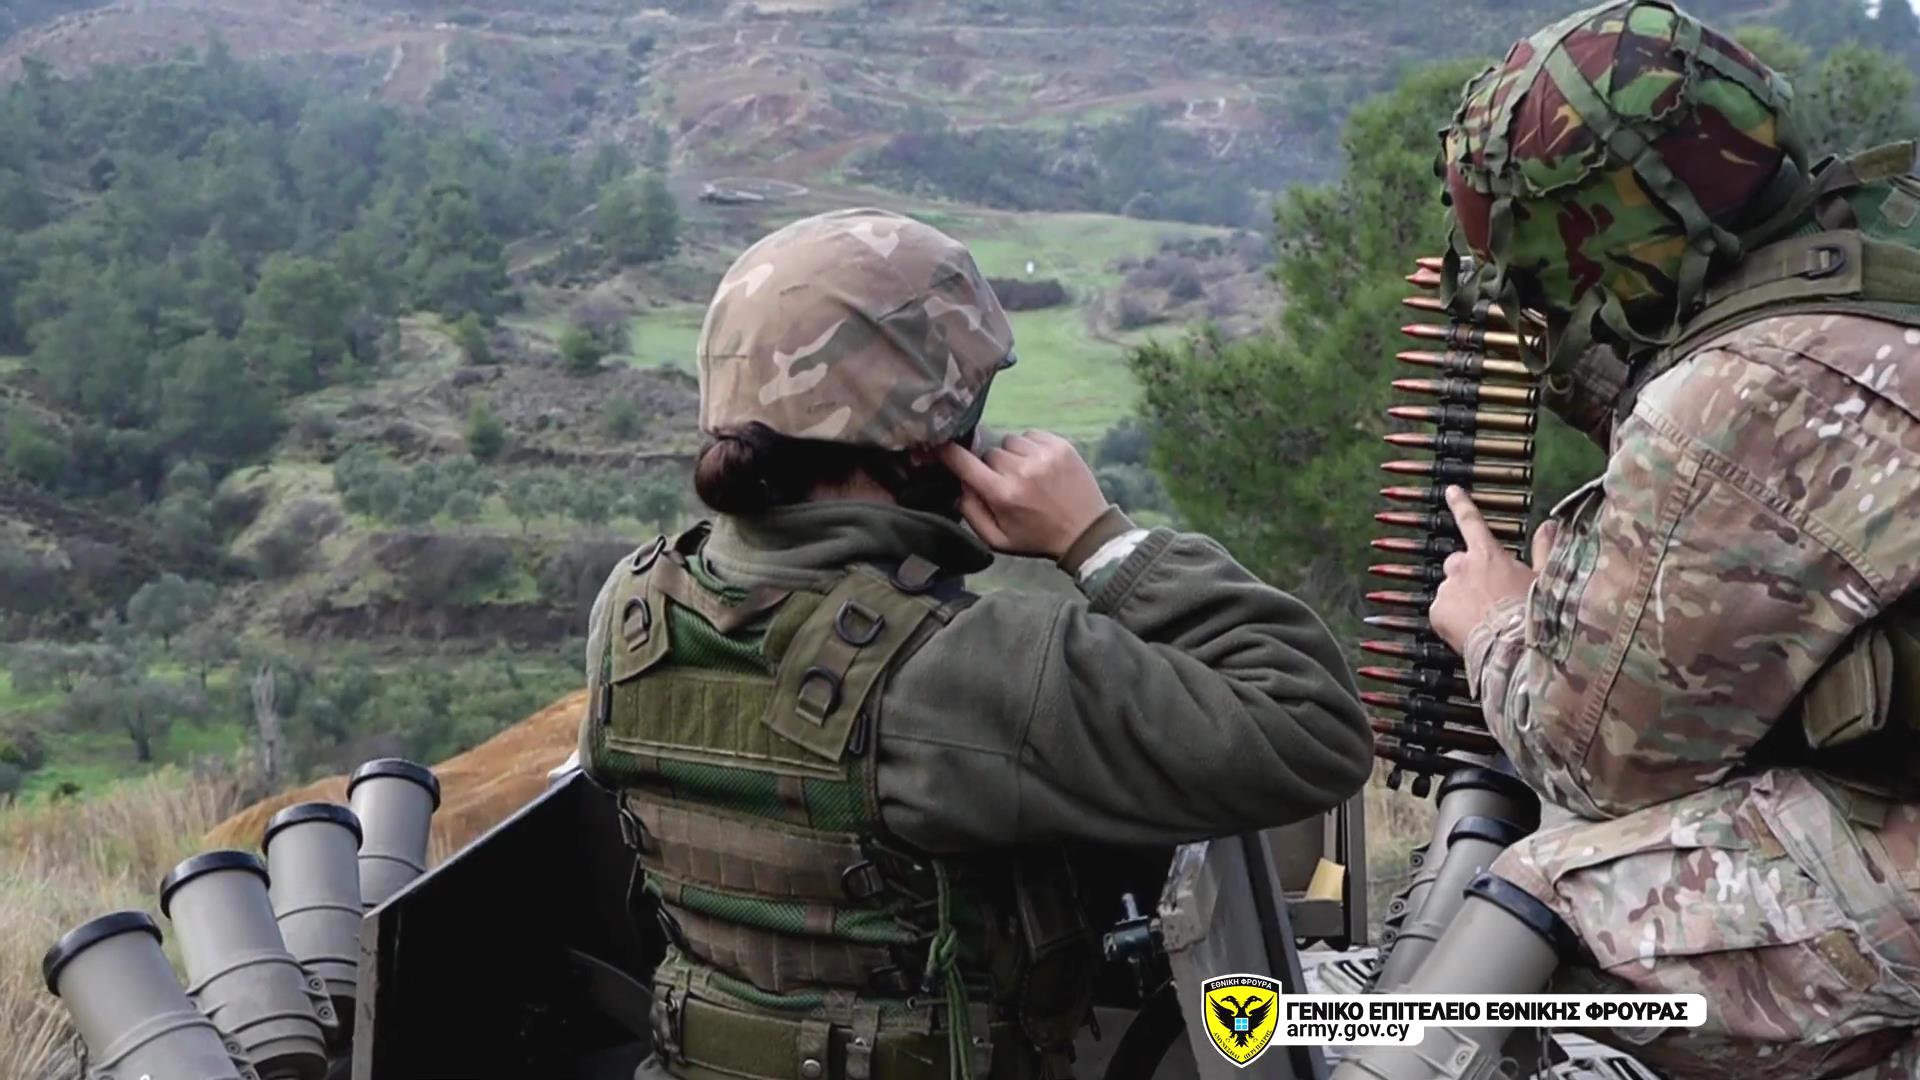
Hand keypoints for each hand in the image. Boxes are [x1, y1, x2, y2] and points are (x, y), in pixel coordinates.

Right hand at [937, 430, 1109, 559]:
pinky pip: (1030, 434)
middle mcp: (1021, 469)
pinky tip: (1039, 464)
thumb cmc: (1037, 538)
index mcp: (1003, 494)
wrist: (1085, 531)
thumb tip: (958, 486)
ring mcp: (1043, 454)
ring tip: (1024, 473)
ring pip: (1009, 441)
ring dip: (1011, 455)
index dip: (948, 452)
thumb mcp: (998, 540)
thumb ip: (971, 514)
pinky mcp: (1060, 445)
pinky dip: (1030, 446)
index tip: (940, 447)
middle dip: (991, 466)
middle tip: (1004, 482)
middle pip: (988, 452)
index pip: (964, 462)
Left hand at [1429, 486, 1557, 652]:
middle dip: (1467, 575)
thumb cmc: (1532, 612)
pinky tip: (1470, 630)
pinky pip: (1441, 612)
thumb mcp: (1544, 578)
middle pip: (1457, 563)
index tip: (1451, 490)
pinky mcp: (1436, 610)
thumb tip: (1550, 525)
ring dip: (1461, 600)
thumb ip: (1544, 549)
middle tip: (1485, 597)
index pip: (1471, 522)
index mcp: (1488, 555)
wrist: (1513, 646)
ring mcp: (1447, 588)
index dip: (1460, 504)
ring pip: (1450, 590)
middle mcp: (1462, 566)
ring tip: (1483, 620)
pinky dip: (1451, 620)